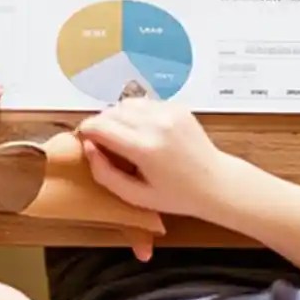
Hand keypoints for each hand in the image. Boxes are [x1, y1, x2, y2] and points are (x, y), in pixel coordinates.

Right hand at [77, 99, 236, 218]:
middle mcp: (157, 124)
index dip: (85, 131)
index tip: (83, 141)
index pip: (100, 126)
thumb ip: (105, 174)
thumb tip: (89, 148)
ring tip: (121, 137)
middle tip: (101, 143)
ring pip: (126, 103)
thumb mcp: (135, 196)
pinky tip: (141, 132)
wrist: (216, 183)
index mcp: (145, 148)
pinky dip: (136, 113)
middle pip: (110, 111)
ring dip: (117, 116)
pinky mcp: (177, 107)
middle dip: (100, 124)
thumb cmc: (177, 196)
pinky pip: (144, 103)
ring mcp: (169, 112)